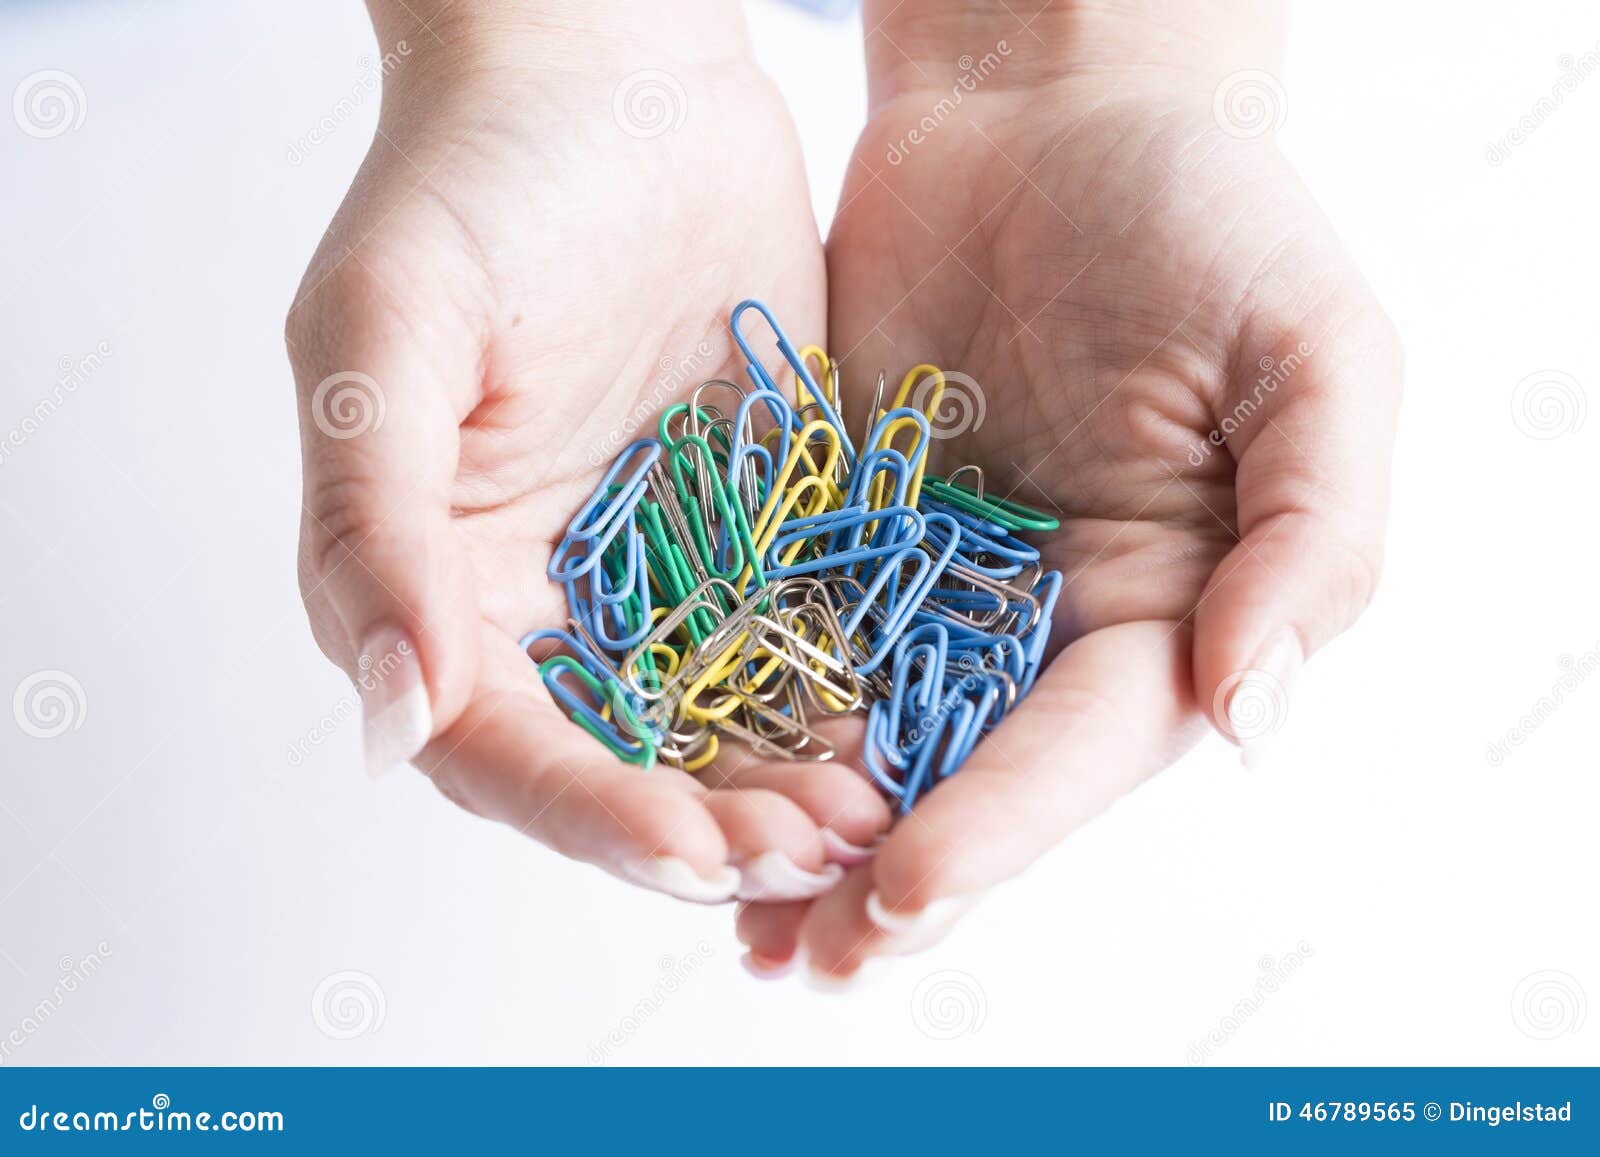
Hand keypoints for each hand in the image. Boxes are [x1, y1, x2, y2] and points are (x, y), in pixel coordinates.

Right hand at [285, 0, 888, 903]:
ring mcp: (657, 573)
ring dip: (788, 783)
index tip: (691, 849)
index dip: (591, 812)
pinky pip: (799, 635)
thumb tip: (392, 717)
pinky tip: (910, 731)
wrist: (615, 73)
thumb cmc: (473, 178)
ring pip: (720, 720)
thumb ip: (371, 526)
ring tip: (874, 819)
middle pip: (621, 762)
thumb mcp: (385, 334)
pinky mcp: (752, 530)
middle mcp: (545, 602)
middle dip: (710, 824)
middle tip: (812, 854)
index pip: (501, 746)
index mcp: (438, 581)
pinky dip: (845, 693)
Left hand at [737, 0, 1401, 976]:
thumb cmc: (1203, 213)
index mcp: (1160, 608)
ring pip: (864, 733)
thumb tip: (1255, 713)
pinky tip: (683, 780)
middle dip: (885, 874)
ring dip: (802, 831)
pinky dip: (742, 712)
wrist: (1046, 112)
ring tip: (734, 925)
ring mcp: (928, 582)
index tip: (906, 890)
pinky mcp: (836, 531)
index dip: (999, 826)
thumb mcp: (1309, 352)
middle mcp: (1039, 622)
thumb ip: (1310, 531)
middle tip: (804, 960)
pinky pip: (783, 633)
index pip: (1080, 747)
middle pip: (963, 776)